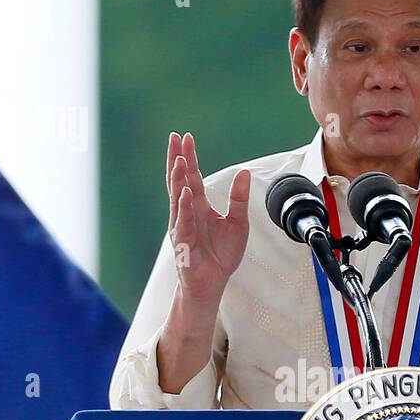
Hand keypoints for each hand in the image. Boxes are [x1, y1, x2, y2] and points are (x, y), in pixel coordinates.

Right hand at [167, 131, 251, 307]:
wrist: (213, 283)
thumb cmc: (221, 255)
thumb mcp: (238, 222)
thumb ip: (239, 198)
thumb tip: (244, 172)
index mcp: (199, 206)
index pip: (192, 176)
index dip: (189, 157)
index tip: (186, 137)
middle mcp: (187, 212)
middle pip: (179, 181)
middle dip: (177, 159)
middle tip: (175, 138)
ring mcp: (183, 226)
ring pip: (178, 198)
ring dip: (178, 178)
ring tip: (178, 160)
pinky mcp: (183, 242)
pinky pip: (184, 221)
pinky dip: (184, 206)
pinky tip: (185, 192)